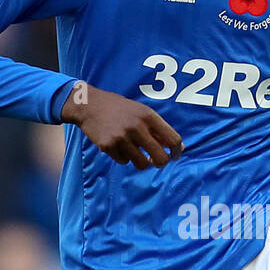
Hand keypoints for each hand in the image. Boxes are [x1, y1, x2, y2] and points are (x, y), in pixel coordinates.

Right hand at [60, 82, 182, 169]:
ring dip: (141, 161)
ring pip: (142, 164)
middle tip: (155, 161)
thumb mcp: (142, 112)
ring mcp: (122, 138)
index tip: (173, 155)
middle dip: (160, 163)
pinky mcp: (108, 146)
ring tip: (134, 152)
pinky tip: (117, 145)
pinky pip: (124, 161)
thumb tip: (180, 148)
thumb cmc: (120, 109)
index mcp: (148, 116)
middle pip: (160, 158)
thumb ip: (160, 129)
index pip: (173, 140)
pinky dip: (123, 157)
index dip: (176, 151)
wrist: (89, 105)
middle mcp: (137, 127)